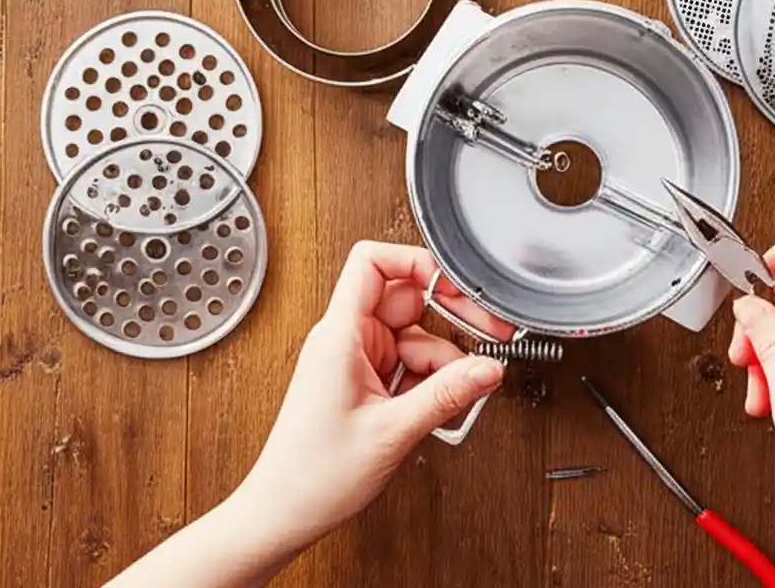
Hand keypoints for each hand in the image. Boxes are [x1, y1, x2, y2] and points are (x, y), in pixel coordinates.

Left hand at [236, 241, 512, 549]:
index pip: (373, 263)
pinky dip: (431, 384)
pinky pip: (410, 367)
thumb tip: (488, 368)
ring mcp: (357, 361)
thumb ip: (447, 395)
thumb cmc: (312, 474)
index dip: (417, 262)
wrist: (284, 512)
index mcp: (340, 336)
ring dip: (444, 365)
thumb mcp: (392, 432)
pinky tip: (438, 410)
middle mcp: (348, 340)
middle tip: (489, 338)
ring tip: (457, 400)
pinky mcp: (365, 383)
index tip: (456, 284)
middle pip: (409, 302)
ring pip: (418, 339)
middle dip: (452, 320)